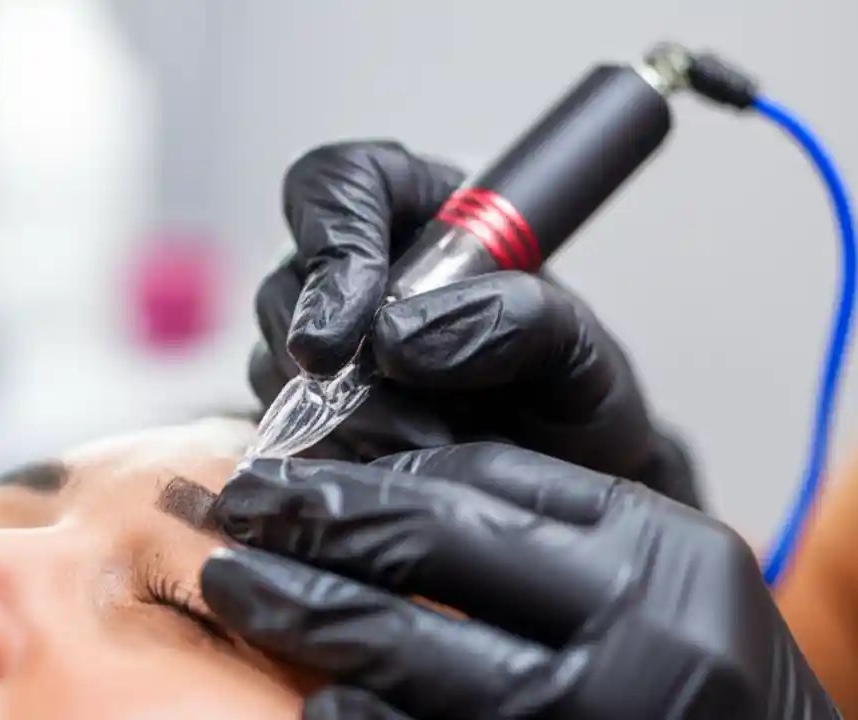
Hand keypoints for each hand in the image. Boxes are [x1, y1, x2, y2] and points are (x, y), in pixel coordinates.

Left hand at [201, 444, 838, 719]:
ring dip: (299, 608)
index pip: (484, 476)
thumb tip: (386, 473)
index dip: (369, 466)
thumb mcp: (653, 572)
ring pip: (402, 649)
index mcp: (655, 548)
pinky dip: (350, 717)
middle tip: (236, 502)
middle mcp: (630, 631)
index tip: (295, 461)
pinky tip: (313, 697)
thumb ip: (546, 517)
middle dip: (313, 515)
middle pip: (428, 542)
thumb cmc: (704, 673)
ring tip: (233, 582)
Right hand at [252, 139, 698, 506]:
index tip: (357, 325)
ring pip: (277, 366)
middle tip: (415, 425)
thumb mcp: (580, 347)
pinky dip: (341, 461)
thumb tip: (396, 337)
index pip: (341, 183)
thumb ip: (514, 318)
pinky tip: (402, 473)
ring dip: (349, 423)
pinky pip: (288, 433)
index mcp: (423, 213)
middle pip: (289, 284)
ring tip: (437, 453)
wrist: (572, 485)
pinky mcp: (307, 415)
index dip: (334, 240)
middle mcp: (356, 271)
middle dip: (342, 365)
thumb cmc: (578, 401)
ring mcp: (321, 345)